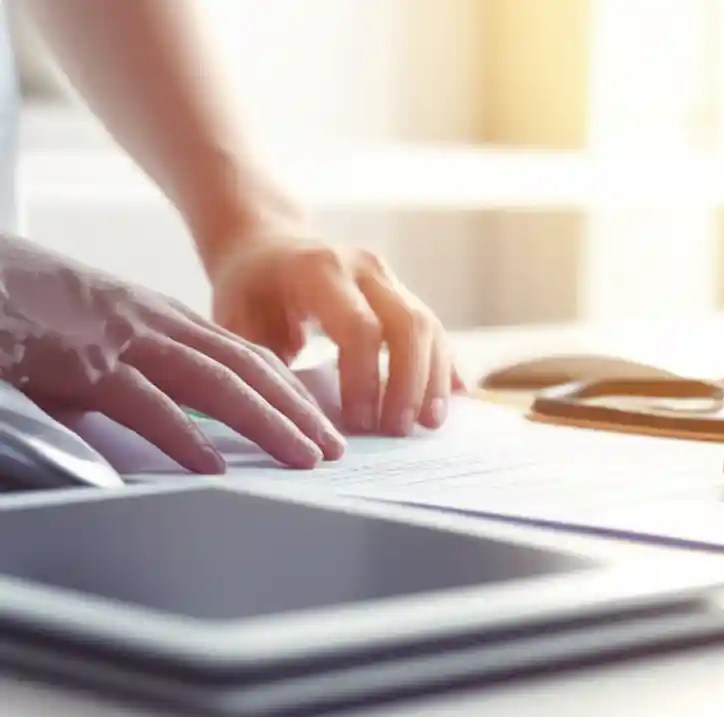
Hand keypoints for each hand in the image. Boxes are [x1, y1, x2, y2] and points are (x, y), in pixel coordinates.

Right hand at [0, 235, 344, 471]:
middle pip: (246, 368)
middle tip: (334, 448)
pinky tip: (214, 464)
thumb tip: (171, 421)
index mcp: (161, 319)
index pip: (244, 354)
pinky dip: (183, 435)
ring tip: (304, 458)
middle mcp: (154, 324)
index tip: (321, 421)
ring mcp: (121, 341)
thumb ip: (139, 372)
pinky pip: (145, 403)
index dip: (289, 389)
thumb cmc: (26, 307)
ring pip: (214, 383)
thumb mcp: (97, 336)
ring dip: (267, 423)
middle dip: (298, 410)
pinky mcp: (81, 364)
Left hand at [207, 237, 458, 435]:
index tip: (358, 424)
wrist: (268, 243)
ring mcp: (389, 277)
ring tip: (429, 424)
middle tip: (398, 432)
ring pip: (428, 326)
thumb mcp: (236, 321)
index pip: (360, 327)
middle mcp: (364, 267)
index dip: (365, 380)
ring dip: (433, 378)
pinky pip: (432, 329)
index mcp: (320, 270)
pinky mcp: (402, 292)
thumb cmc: (248, 290)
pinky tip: (453, 398)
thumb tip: (298, 420)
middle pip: (408, 324)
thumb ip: (265, 364)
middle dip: (410, 383)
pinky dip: (443, 364)